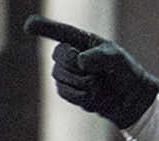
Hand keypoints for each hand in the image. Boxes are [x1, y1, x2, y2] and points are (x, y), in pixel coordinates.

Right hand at [24, 14, 158, 129]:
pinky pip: (65, 92)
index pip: (60, 32)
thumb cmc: (125, 72)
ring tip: (99, 85)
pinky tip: (95, 96)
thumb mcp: (116, 59)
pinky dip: (82, 96)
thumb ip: (99, 56)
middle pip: (59, 56)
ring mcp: (67, 73)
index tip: (29, 24)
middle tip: (97, 73)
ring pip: (60, 76)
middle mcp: (71, 54)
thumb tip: (80, 61)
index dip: (44, 28)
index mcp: (82, 41)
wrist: (129, 99)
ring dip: (83, 84)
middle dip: (78, 67)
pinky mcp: (68, 91)